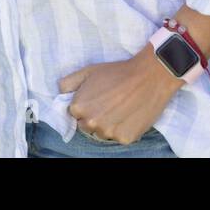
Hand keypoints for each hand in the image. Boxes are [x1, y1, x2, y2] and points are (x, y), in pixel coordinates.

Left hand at [57, 46, 181, 144]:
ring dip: (108, 125)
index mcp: (79, 107)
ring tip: (120, 108)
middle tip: (109, 104)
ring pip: (103, 133)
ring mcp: (108, 132)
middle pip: (87, 126)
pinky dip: (124, 129)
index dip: (86, 105)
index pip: (75, 114)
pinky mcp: (125, 138)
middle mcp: (91, 123)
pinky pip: (119, 137)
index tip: (97, 98)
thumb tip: (61, 93)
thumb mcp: (88, 71)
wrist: (149, 77)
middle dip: (95, 117)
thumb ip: (68, 83)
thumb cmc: (117, 72)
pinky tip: (130, 115)